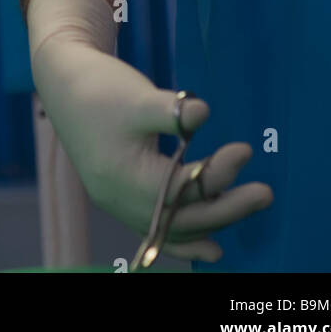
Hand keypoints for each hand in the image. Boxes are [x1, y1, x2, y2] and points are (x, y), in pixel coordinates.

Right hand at [34, 38, 273, 262]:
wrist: (64, 83)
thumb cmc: (101, 87)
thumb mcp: (138, 95)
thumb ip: (171, 110)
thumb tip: (202, 113)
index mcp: (127, 178)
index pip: (184, 188)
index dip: (219, 173)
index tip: (246, 151)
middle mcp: (121, 201)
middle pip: (183, 217)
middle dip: (227, 208)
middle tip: (266, 194)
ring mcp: (118, 202)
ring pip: (171, 228)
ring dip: (209, 225)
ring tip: (238, 226)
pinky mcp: (120, 194)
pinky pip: (156, 228)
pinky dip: (183, 239)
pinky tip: (209, 247)